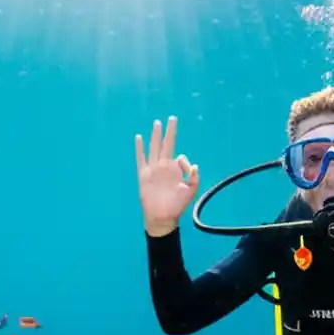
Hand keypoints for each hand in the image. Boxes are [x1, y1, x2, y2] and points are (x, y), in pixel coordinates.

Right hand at [135, 116, 199, 236]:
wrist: (162, 216)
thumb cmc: (177, 205)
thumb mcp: (190, 191)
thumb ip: (194, 177)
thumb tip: (194, 165)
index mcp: (175, 169)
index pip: (179, 156)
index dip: (183, 159)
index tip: (185, 166)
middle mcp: (163, 166)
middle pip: (166, 144)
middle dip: (169, 132)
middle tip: (172, 118)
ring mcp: (153, 169)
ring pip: (154, 148)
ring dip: (155, 135)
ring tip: (157, 123)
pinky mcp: (143, 174)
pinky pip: (140, 158)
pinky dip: (139, 148)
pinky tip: (139, 137)